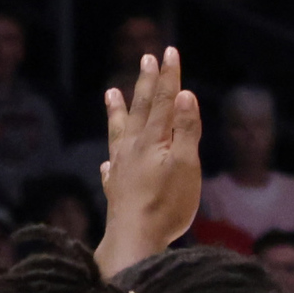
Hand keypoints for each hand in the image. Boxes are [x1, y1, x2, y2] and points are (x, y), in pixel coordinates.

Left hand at [94, 46, 201, 279]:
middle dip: (146, 83)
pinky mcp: (116, 190)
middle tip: (146, 59)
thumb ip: (186, 130)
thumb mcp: (186, 165)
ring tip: (110, 93)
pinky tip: (107, 161)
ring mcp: (121, 168)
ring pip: (119, 132)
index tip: (169, 52)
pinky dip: (111, 158)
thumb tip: (185, 95)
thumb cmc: (167, 204)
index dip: (169, 76)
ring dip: (117, 112)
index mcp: (154, 140)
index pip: (163, 101)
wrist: (134, 239)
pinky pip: (111, 166)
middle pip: (141, 109)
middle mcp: (134, 148)